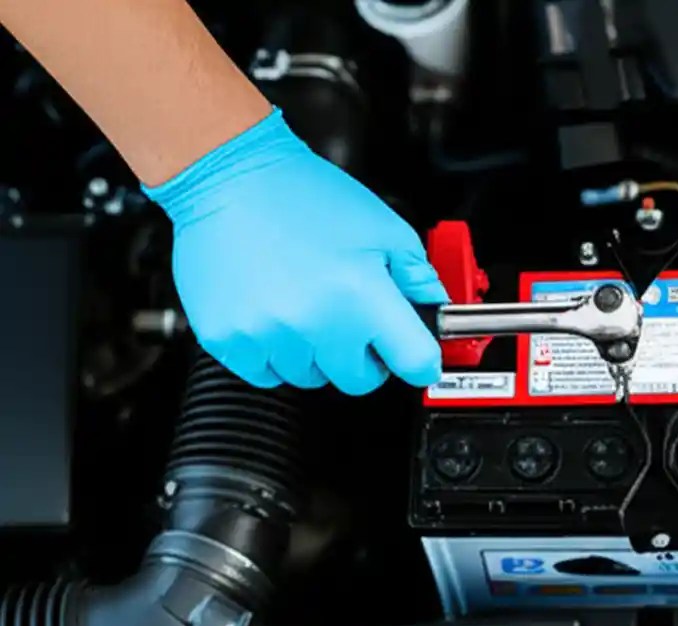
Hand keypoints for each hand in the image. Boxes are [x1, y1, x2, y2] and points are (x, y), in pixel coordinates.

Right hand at [143, 108, 448, 393]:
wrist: (230, 178)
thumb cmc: (304, 195)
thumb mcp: (384, 227)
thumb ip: (418, 276)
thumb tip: (435, 310)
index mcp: (361, 296)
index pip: (414, 363)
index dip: (421, 361)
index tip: (416, 358)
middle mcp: (315, 322)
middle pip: (359, 379)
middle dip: (362, 354)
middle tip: (350, 316)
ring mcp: (268, 335)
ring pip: (310, 377)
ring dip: (315, 352)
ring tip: (305, 301)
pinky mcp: (227, 340)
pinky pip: (265, 373)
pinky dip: (275, 352)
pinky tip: (275, 310)